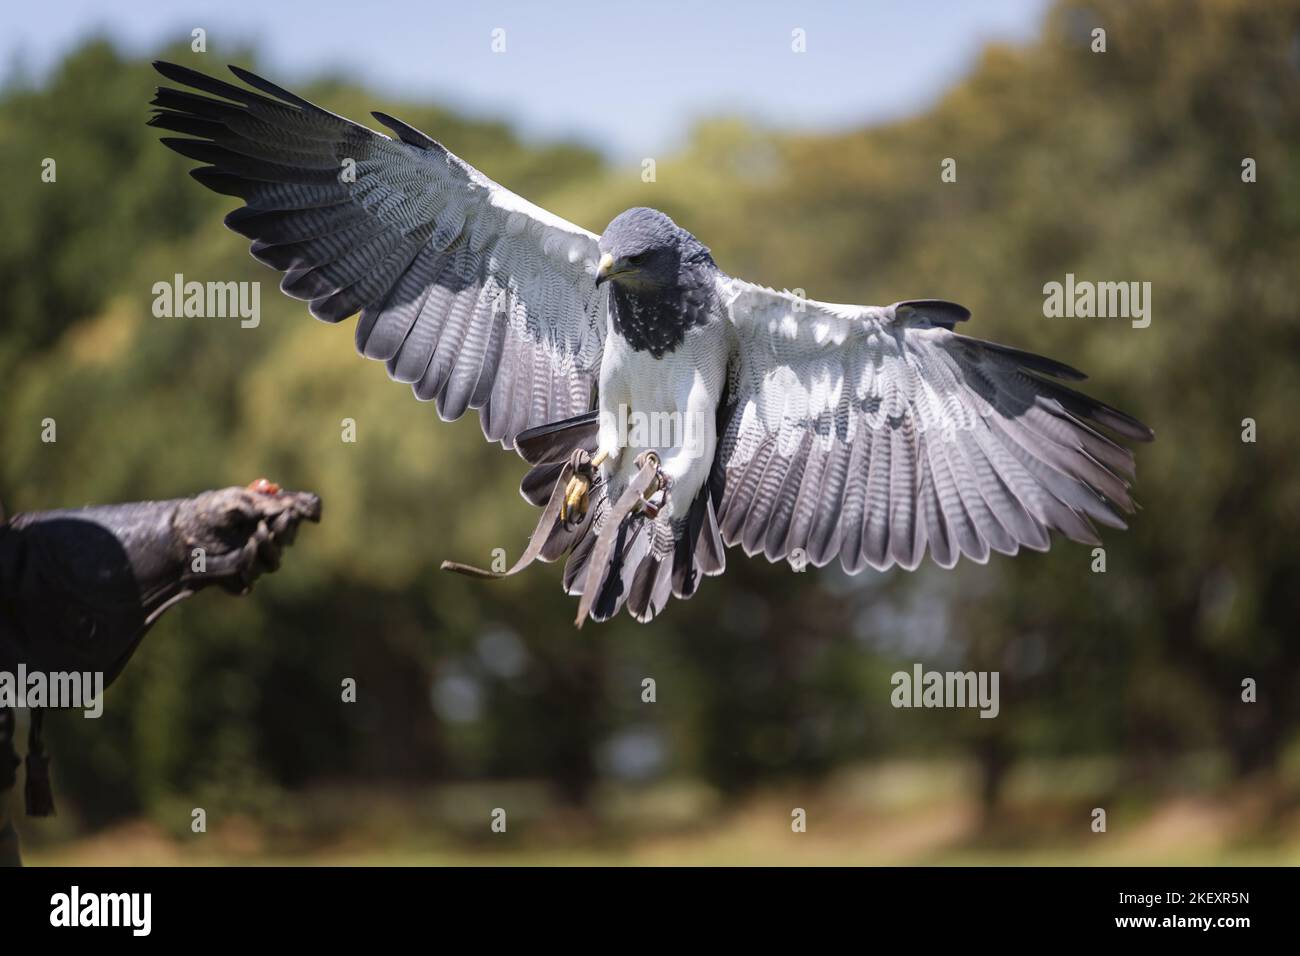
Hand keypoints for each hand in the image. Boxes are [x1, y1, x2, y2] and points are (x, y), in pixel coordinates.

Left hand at [177, 482, 321, 594]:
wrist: (175, 541)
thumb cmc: (205, 515)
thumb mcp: (237, 500)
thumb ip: (272, 503)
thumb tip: (310, 510)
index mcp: (265, 513)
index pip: (297, 512)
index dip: (302, 513)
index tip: (300, 514)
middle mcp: (263, 536)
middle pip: (289, 537)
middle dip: (281, 532)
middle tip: (265, 526)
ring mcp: (253, 559)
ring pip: (274, 562)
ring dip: (264, 550)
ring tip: (250, 540)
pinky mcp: (239, 577)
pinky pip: (251, 578)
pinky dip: (246, 567)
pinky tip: (235, 558)